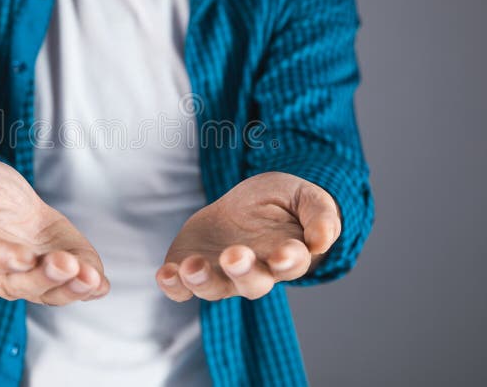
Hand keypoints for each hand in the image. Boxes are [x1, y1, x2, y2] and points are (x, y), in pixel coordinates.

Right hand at [0, 159, 109, 304]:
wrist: (0, 200)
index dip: (5, 259)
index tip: (24, 257)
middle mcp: (3, 272)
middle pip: (22, 284)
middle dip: (45, 276)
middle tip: (66, 264)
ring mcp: (33, 275)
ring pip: (49, 292)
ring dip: (71, 288)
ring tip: (89, 276)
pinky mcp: (60, 269)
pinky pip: (73, 287)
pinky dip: (89, 289)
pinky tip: (100, 284)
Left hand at [155, 172, 339, 300]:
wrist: (248, 202)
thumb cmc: (284, 202)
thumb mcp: (305, 196)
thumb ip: (320, 215)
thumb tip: (321, 241)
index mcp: (287, 255)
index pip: (290, 264)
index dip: (286, 261)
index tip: (282, 256)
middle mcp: (255, 272)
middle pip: (251, 284)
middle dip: (242, 272)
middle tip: (235, 254)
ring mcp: (222, 274)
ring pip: (213, 289)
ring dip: (201, 281)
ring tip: (191, 267)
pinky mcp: (193, 267)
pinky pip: (182, 287)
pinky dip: (173, 285)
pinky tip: (165, 273)